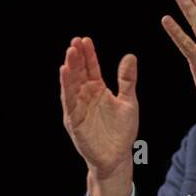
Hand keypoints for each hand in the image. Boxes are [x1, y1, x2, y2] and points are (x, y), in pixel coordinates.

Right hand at [60, 36, 137, 195]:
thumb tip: (130, 56)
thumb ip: (127, 80)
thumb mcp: (129, 101)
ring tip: (69, 54)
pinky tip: (65, 74)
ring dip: (69, 70)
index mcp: (98, 90)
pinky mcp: (74, 121)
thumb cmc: (122, 130)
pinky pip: (69, 102)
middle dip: (76, 58)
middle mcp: (85, 97)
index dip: (88, 54)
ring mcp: (78, 108)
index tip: (85, 39)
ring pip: (71, 86)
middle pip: (79, 73)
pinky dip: (66, 88)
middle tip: (75, 42)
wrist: (118, 156)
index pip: (91, 68)